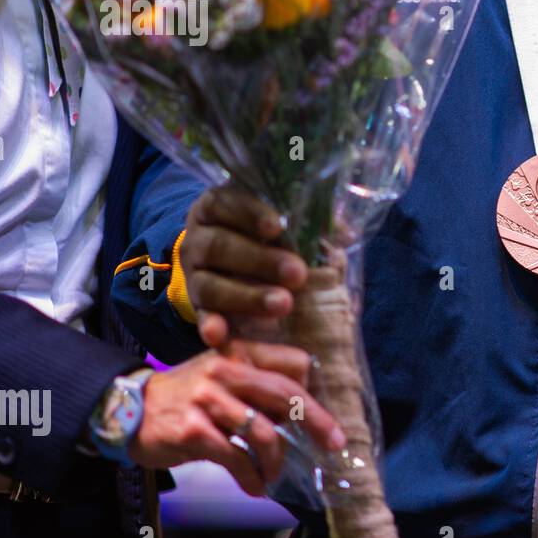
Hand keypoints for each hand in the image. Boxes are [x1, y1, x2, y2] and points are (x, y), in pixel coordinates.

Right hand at [128, 342, 344, 496]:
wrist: (129, 408)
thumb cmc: (188, 396)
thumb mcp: (223, 376)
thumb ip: (259, 385)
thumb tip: (305, 414)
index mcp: (240, 353)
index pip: (293, 363)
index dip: (316, 392)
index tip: (328, 418)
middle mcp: (225, 370)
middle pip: (287, 394)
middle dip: (317, 423)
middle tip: (333, 445)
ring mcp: (207, 399)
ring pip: (263, 431)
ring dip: (276, 459)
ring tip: (274, 474)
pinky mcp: (192, 430)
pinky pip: (235, 457)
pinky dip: (251, 476)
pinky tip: (255, 486)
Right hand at [181, 186, 308, 348]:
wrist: (226, 263)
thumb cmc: (264, 235)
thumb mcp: (280, 220)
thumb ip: (306, 220)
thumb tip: (344, 233)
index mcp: (216, 208)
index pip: (226, 203)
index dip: (250, 214)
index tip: (277, 226)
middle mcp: (198, 239)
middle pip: (219, 247)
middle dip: (259, 260)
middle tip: (297, 274)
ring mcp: (193, 275)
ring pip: (210, 285)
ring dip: (246, 296)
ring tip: (283, 304)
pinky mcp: (197, 306)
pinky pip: (201, 317)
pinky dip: (210, 325)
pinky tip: (220, 335)